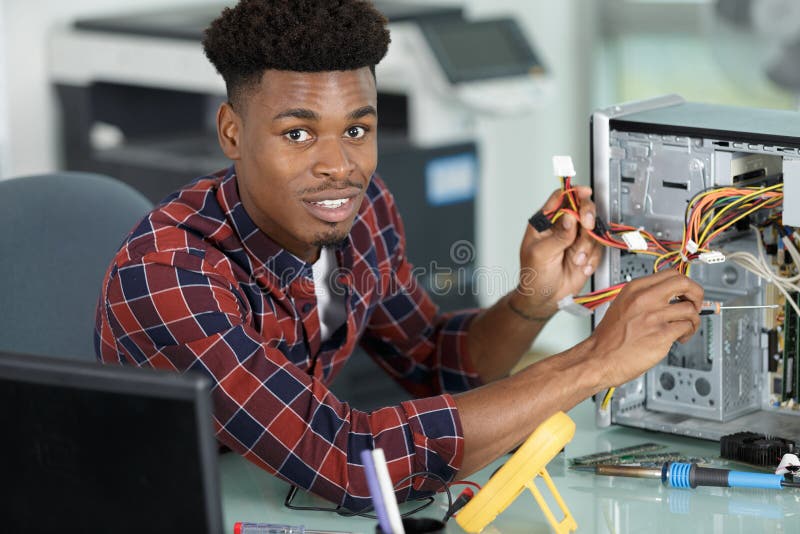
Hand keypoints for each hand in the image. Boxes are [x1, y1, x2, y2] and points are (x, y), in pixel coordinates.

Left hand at [511, 186, 601, 317]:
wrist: (545, 298)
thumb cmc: (534, 275)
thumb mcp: (541, 254)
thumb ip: (558, 235)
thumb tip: (570, 216)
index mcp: (545, 222)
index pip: (560, 198)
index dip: (573, 193)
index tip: (584, 193)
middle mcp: (562, 227)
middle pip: (582, 208)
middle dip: (587, 216)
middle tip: (587, 226)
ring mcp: (575, 238)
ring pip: (593, 229)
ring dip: (587, 246)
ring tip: (576, 259)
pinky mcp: (587, 251)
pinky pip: (598, 247)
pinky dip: (592, 258)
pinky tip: (581, 265)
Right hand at [587, 270, 703, 387]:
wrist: (598, 358)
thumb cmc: (608, 338)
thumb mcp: (622, 305)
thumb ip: (644, 298)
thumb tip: (668, 296)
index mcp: (634, 289)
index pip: (670, 274)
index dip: (684, 284)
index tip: (686, 293)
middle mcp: (645, 299)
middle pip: (684, 283)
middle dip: (697, 294)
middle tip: (696, 304)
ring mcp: (654, 316)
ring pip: (689, 309)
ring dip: (693, 320)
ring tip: (685, 328)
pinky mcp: (661, 334)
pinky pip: (686, 328)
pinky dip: (687, 334)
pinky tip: (679, 338)